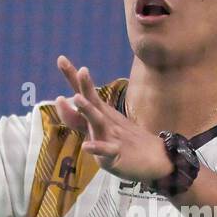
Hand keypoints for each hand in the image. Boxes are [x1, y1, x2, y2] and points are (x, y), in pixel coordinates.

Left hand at [54, 55, 170, 182]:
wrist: (157, 157)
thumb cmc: (124, 141)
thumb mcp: (98, 128)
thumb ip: (77, 118)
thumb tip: (60, 101)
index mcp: (100, 113)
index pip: (84, 92)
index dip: (72, 76)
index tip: (61, 58)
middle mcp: (104, 121)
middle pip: (92, 101)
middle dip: (84, 85)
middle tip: (82, 69)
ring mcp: (112, 136)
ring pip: (98, 122)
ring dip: (88, 110)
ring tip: (77, 98)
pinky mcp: (117, 154)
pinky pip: (106, 150)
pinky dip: (97, 148)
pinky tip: (86, 146)